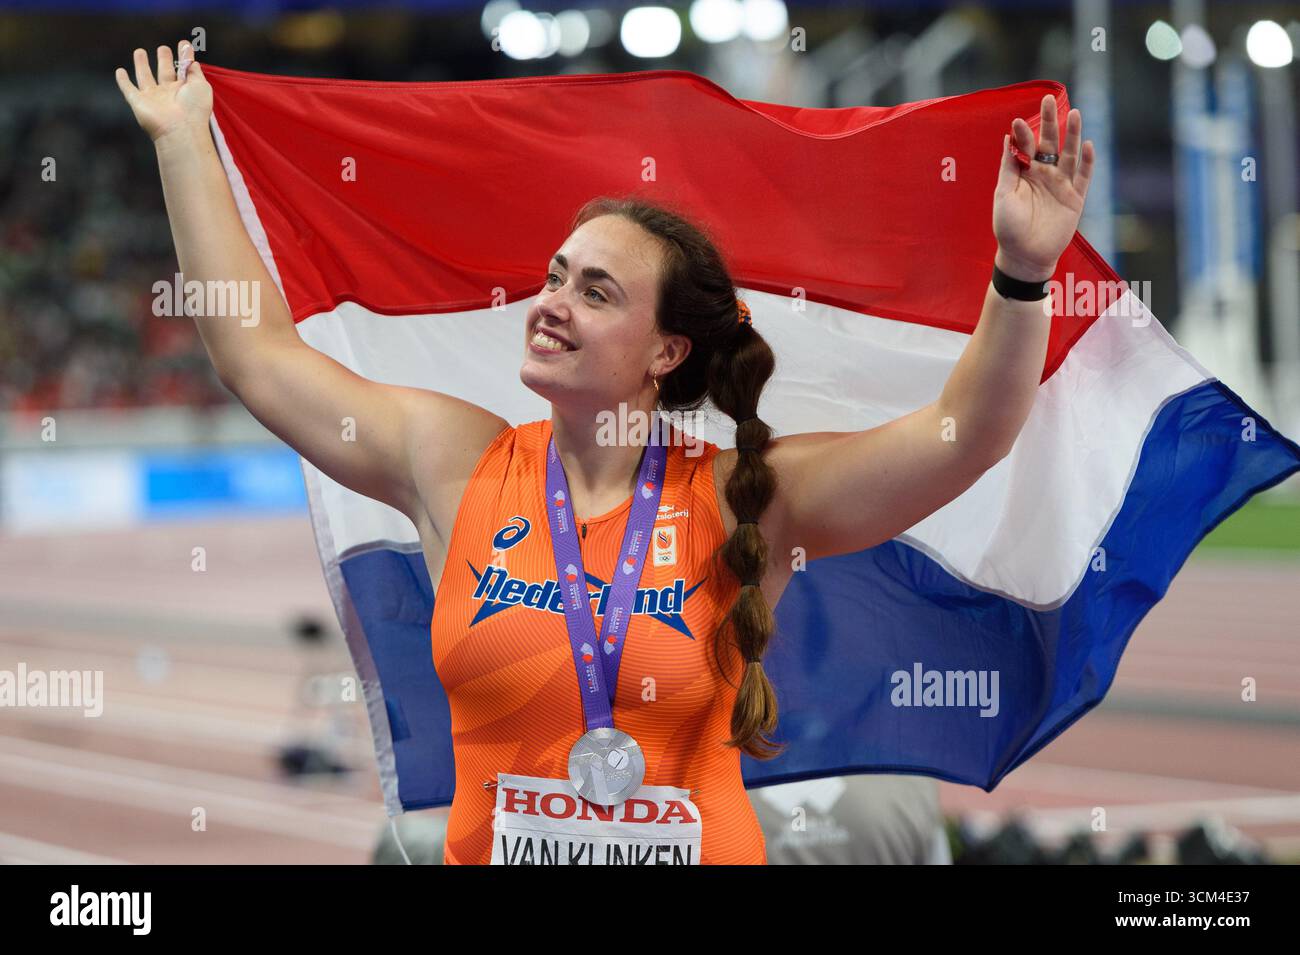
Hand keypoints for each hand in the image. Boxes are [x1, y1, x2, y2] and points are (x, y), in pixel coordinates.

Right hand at [115, 41, 212, 142]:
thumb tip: (192, 61)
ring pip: (145, 77)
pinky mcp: (138, 102)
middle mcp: (169, 93)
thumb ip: (195, 71)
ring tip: (139, 51)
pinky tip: (120, 72)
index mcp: (185, 90)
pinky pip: (128, 89)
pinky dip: (123, 81)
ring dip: (141, 65)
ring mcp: (153, 98)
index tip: (184, 45)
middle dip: (164, 60)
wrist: (180, 129)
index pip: (184, 69)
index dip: (184, 57)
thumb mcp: (201, 85)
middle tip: (163, 48)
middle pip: (164, 72)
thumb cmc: (194, 109)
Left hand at [992, 93, 1094, 281]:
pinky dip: (1086, 161)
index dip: (1024, 133)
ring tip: (1075, 113)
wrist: (1025, 256)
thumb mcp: (1003, 195)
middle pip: (1050, 143)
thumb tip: (1007, 138)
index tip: (1018, 121)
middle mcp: (1044, 175)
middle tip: (1049, 99)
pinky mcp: (1075, 198)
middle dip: (1050, 122)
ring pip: (1068, 155)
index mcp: (1024, 173)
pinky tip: (1087, 144)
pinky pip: (1083, 177)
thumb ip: (1008, 168)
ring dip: (1072, 135)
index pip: (1025, 147)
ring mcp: (1061, 185)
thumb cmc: (1008, 228)